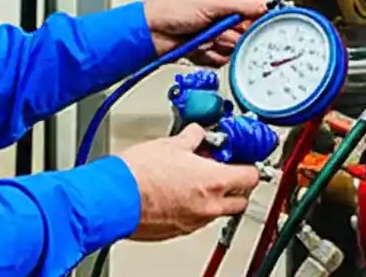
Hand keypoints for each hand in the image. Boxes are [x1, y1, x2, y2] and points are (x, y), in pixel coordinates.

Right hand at [118, 125, 261, 240]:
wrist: (114, 198)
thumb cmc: (138, 174)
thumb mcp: (169, 144)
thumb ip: (191, 139)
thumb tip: (196, 134)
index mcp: (213, 181)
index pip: (250, 176)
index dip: (248, 164)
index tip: (241, 157)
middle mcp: (209, 206)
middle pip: (241, 199)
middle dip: (235, 184)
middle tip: (222, 169)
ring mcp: (194, 221)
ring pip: (218, 211)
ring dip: (214, 196)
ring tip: (195, 179)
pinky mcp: (178, 231)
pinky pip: (197, 219)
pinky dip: (195, 207)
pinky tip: (178, 192)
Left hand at [144, 0, 270, 66]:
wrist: (149, 34)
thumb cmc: (170, 9)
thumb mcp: (211, 1)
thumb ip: (242, 3)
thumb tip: (265, 4)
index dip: (263, 5)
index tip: (271, 16)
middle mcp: (220, 8)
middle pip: (248, 22)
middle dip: (239, 30)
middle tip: (230, 29)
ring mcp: (215, 28)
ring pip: (237, 41)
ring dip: (224, 43)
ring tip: (210, 38)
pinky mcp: (209, 46)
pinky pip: (224, 56)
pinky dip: (214, 54)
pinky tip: (202, 47)